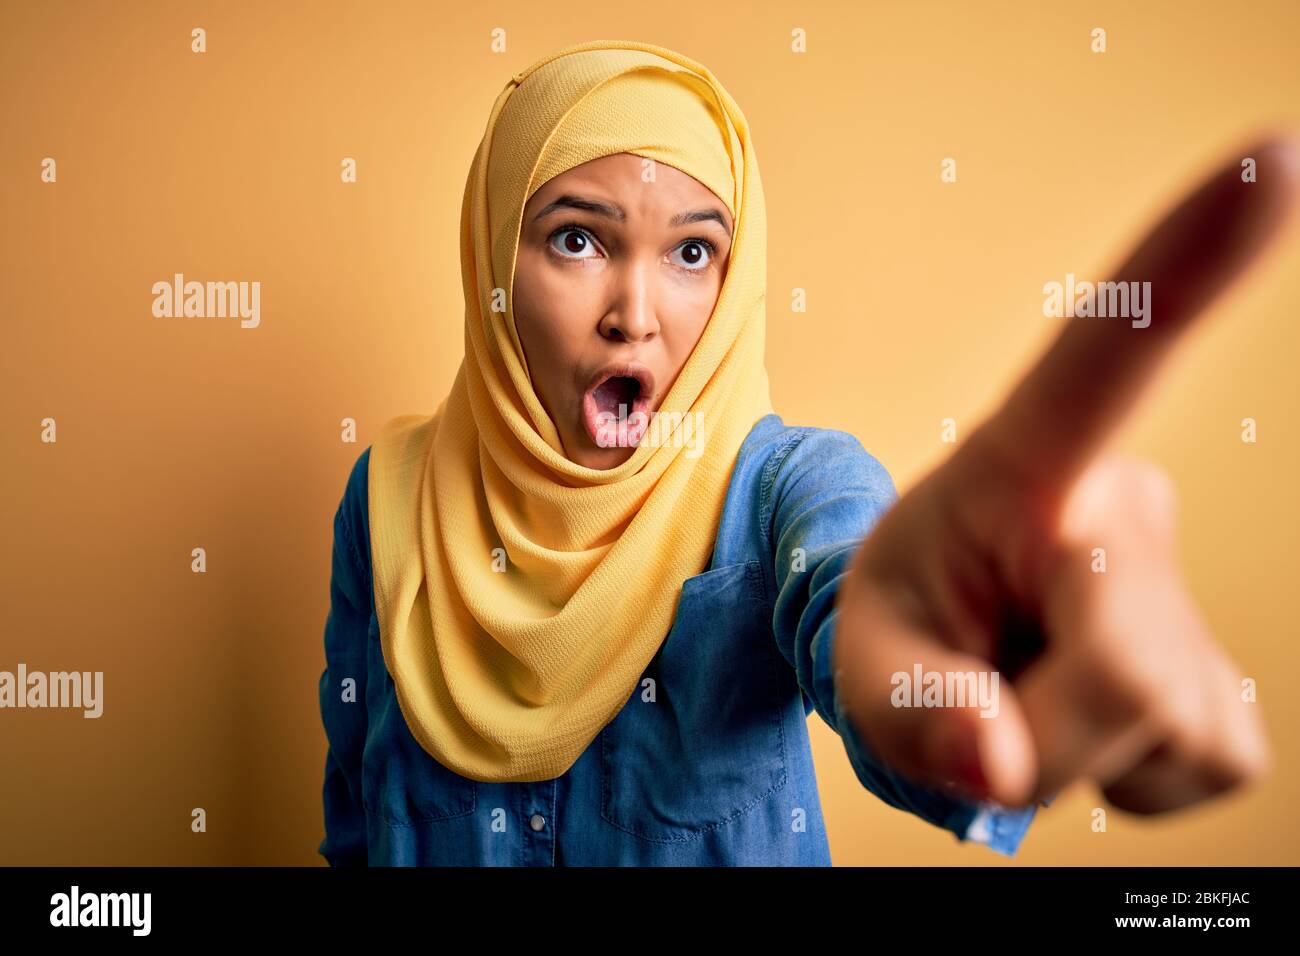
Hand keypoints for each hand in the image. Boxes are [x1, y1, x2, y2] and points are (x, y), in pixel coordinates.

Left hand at [832, 134, 1298, 813]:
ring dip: (1069, 749)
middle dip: (1034, 731)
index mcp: (1022, 467)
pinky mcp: (1228, 681)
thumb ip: (909, 714)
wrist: (944, 652)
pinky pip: (1191, 764)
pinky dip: (1118, 771)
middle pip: (1119, 674)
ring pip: (1157, 727)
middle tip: (980, 693)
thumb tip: (1004, 765)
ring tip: (1022, 690)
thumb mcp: (863, 662)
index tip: (1268, 159)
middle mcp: (1125, 507)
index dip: (1183, 266)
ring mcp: (1190, 590)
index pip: (1102, 360)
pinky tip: (1080, 720)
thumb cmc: (901, 623)